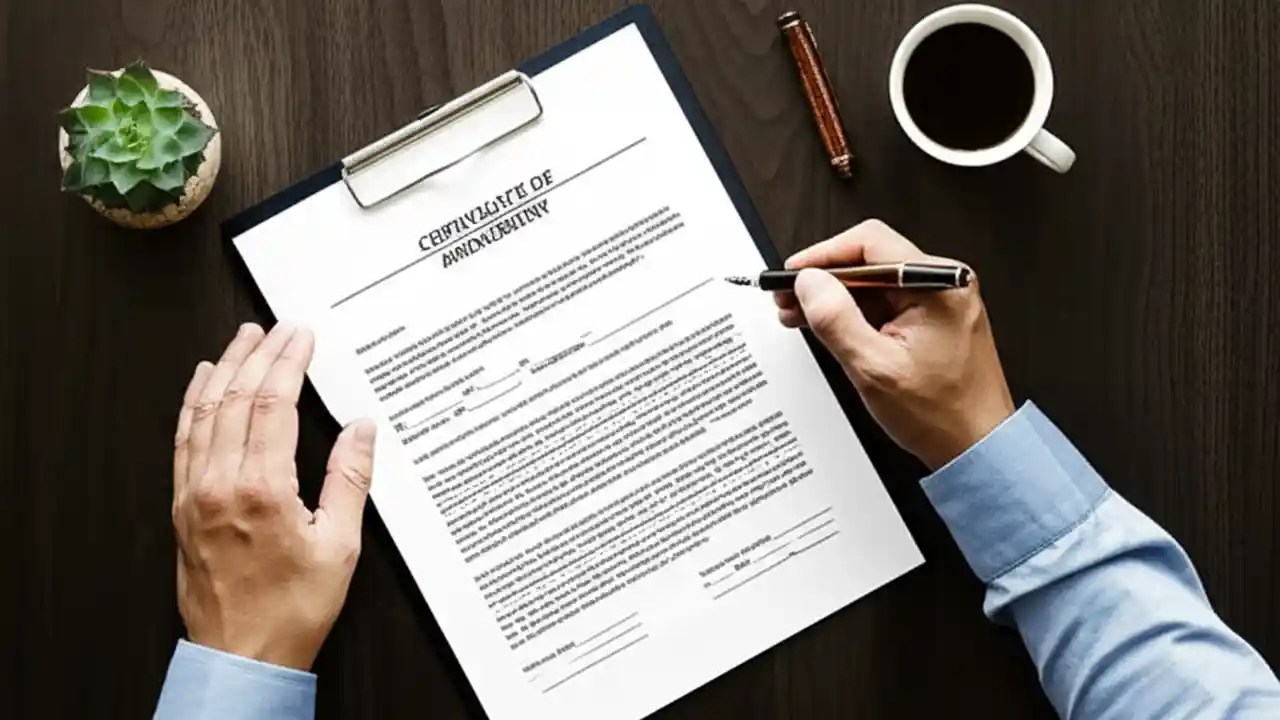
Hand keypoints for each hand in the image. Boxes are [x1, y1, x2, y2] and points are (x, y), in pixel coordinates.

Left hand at [172, 322, 375, 670]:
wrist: (241, 657)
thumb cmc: (290, 611)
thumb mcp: (339, 547)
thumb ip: (349, 481)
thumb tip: (361, 430)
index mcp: (262, 489)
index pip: (273, 405)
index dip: (288, 363)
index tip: (301, 336)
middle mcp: (220, 485)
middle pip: (236, 398)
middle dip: (258, 354)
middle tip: (277, 327)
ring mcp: (195, 494)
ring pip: (205, 413)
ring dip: (223, 369)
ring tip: (240, 338)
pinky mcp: (183, 507)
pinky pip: (183, 440)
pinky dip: (192, 405)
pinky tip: (200, 385)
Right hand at [775, 220, 1014, 469]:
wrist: (977, 446)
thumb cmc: (942, 415)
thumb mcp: (874, 368)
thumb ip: (836, 319)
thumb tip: (809, 283)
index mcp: (938, 285)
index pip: (870, 243)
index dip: (823, 255)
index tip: (793, 274)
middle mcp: (945, 284)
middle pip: (870, 261)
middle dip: (824, 280)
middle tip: (788, 297)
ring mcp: (940, 301)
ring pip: (874, 283)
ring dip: (835, 298)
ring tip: (799, 314)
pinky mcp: (933, 319)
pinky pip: (886, 303)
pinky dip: (854, 313)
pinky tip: (828, 326)